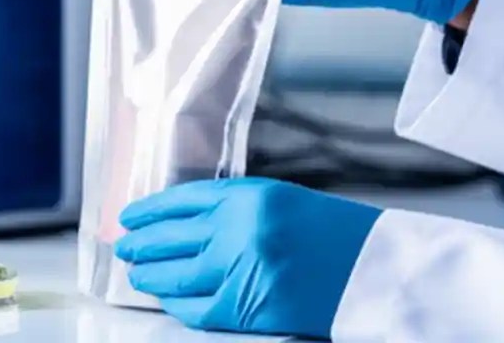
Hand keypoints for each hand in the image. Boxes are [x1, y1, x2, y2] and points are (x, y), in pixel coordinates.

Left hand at [115, 178, 381, 339]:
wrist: (379, 271)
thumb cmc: (336, 235)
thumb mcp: (283, 203)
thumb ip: (236, 209)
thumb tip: (184, 223)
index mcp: (251, 196)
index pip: (183, 201)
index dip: (150, 210)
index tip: (130, 215)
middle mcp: (241, 229)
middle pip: (171, 237)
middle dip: (142, 243)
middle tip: (124, 246)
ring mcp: (242, 269)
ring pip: (176, 273)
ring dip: (150, 274)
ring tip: (136, 272)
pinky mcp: (249, 307)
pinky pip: (197, 307)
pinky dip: (176, 304)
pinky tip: (166, 298)